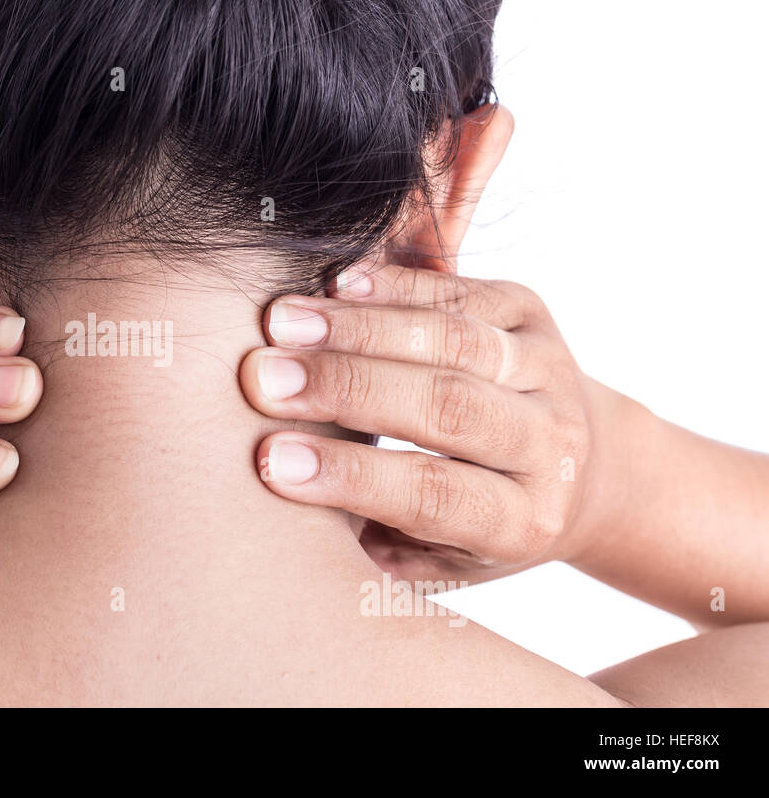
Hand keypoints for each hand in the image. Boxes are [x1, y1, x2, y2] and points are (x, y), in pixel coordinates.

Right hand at [242, 263, 624, 580]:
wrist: (584, 470)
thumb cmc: (475, 528)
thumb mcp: (435, 561)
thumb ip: (372, 538)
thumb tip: (281, 504)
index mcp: (521, 521)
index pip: (433, 494)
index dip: (350, 475)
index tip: (269, 460)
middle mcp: (549, 444)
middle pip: (446, 406)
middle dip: (345, 388)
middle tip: (261, 379)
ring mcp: (547, 368)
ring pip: (452, 340)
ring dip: (357, 329)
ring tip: (280, 325)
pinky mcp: (530, 313)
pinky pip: (457, 291)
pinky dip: (392, 285)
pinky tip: (332, 284)